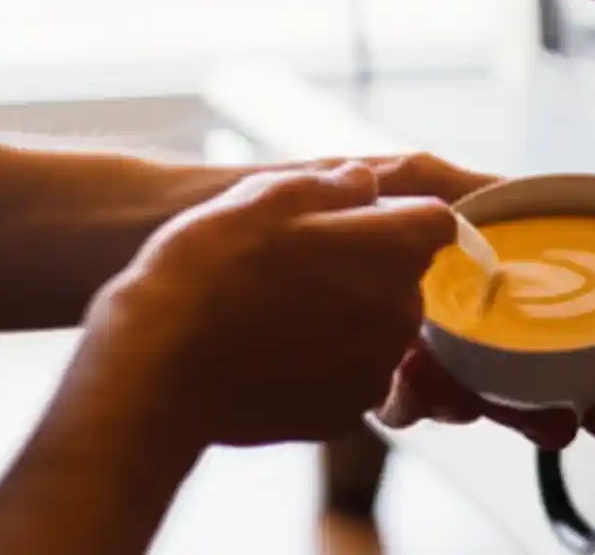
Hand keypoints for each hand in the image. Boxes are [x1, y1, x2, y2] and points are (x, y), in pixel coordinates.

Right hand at [84, 162, 455, 446]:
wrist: (156, 367)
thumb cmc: (206, 270)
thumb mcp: (262, 198)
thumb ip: (330, 185)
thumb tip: (365, 183)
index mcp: (389, 250)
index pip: (437, 220)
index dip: (401, 214)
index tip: (362, 218)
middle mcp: (398, 313)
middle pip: (405, 277)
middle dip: (368, 265)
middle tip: (298, 262)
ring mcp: (372, 369)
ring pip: (377, 328)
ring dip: (345, 315)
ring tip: (275, 309)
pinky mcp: (342, 413)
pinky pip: (348, 375)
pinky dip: (322, 362)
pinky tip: (269, 352)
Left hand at [355, 153, 594, 448]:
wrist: (241, 224)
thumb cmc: (328, 196)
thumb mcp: (413, 177)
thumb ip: (471, 193)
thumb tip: (531, 197)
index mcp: (486, 279)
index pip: (575, 307)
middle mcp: (467, 323)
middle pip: (561, 366)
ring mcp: (431, 354)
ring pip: (503, 400)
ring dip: (543, 416)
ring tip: (572, 420)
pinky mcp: (381, 378)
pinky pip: (418, 406)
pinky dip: (431, 403)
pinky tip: (439, 395)